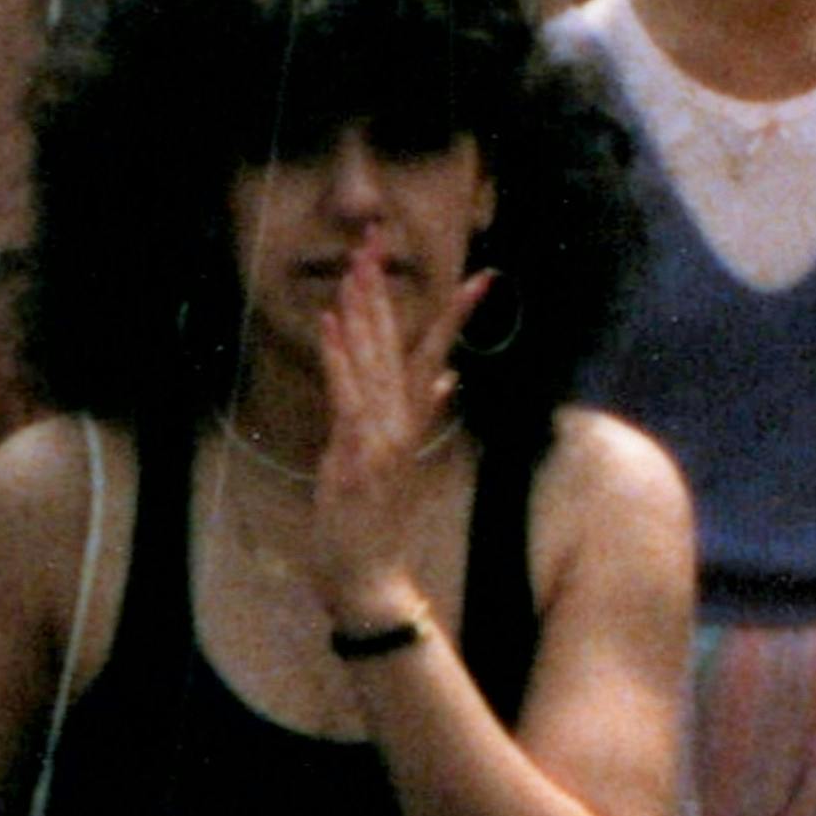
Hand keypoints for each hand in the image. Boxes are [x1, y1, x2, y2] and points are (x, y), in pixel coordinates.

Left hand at [301, 239, 458, 624]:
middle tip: (379, 237)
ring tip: (358, 263)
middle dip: (385, 289)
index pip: (435, 354)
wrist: (370, 579)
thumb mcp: (398, 462)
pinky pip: (348, 396)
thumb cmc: (375, 522)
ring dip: (365, 309)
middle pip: (401, 343)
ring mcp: (382, 438)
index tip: (481, 275)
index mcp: (411, 421)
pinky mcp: (358, 456)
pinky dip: (340, 358)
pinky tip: (333, 322)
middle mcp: (402, 423)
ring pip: (376, 360)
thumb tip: (447, 377)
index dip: (456, 314)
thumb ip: (422, 413)